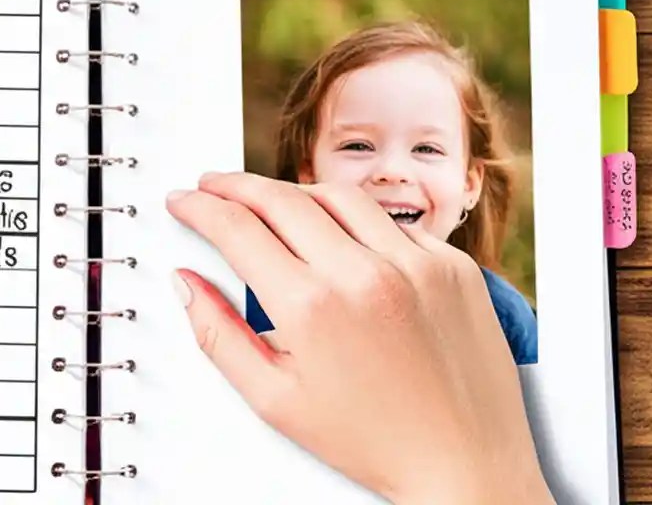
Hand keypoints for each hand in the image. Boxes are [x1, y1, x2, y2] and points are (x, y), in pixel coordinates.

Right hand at [166, 172, 553, 504]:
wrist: (465, 466)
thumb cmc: (373, 442)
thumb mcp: (275, 400)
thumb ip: (218, 334)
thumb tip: (187, 283)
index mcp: (312, 308)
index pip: (237, 228)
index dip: (201, 207)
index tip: (186, 200)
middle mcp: (365, 273)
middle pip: (281, 198)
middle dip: (236, 186)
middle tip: (216, 187)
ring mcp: (416, 262)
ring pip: (339, 196)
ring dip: (295, 193)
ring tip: (273, 203)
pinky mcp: (454, 265)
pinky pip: (393, 223)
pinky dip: (357, 223)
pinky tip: (342, 240)